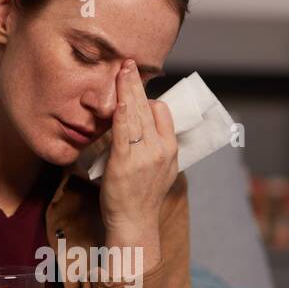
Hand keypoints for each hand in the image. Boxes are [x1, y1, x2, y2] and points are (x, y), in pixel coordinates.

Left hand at [98, 60, 177, 237]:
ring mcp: (144, 155)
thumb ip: (156, 147)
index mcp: (170, 150)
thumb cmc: (142, 199)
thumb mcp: (161, 170)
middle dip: (137, 83)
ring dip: (127, 89)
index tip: (136, 86)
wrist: (134, 224)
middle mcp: (160, 149)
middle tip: (128, 64)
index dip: (147, 97)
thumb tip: (146, 127)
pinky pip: (124, 131)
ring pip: (136, 114)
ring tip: (121, 70)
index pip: (162, 112)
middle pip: (149, 107)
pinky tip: (118, 99)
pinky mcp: (125, 162)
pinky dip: (121, 112)